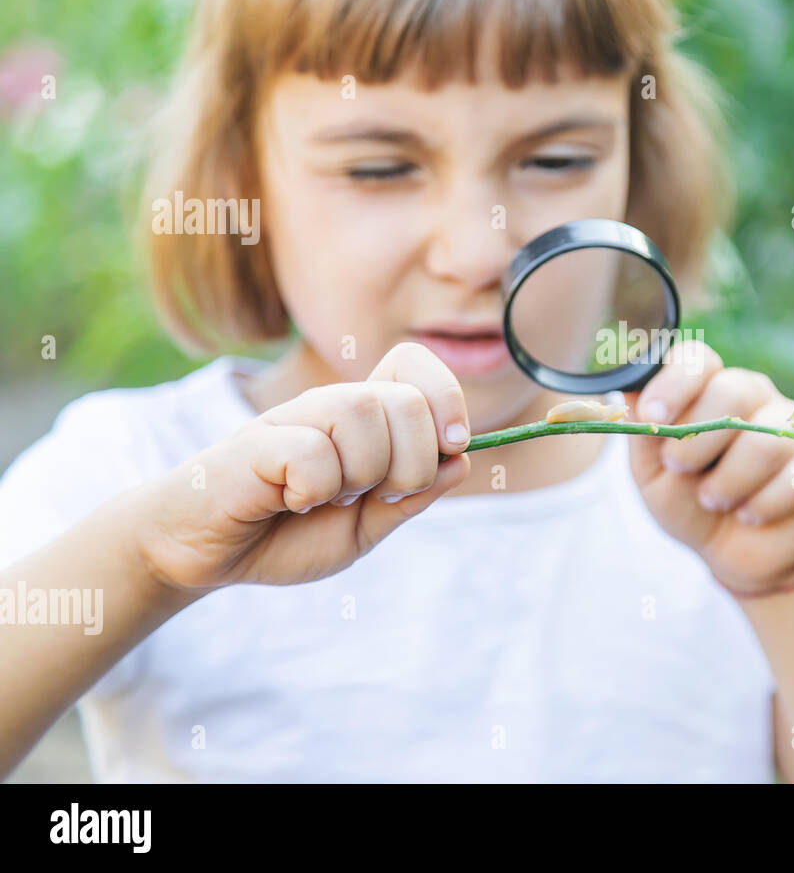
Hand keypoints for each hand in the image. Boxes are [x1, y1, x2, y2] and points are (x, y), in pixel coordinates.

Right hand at [132, 343, 470, 588]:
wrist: (204, 556)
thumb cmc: (284, 536)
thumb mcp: (364, 528)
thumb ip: (410, 498)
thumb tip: (461, 461)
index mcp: (364, 419)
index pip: (415, 365)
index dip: (446, 398)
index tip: (452, 446)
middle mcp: (331, 406)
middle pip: (404, 399)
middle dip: (412, 462)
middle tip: (373, 495)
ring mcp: (293, 418)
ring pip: (363, 412)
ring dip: (360, 475)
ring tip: (323, 500)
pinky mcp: (256, 442)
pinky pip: (313, 452)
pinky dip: (312, 491)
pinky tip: (287, 502)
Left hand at [622, 340, 793, 594]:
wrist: (735, 555)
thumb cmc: (690, 504)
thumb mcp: (652, 473)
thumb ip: (642, 431)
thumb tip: (626, 389)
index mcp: (712, 390)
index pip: (699, 359)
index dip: (675, 383)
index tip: (654, 417)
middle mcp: (757, 399)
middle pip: (734, 391)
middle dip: (698, 439)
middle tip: (680, 469)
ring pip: (764, 440)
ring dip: (728, 482)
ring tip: (715, 501)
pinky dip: (764, 504)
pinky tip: (751, 515)